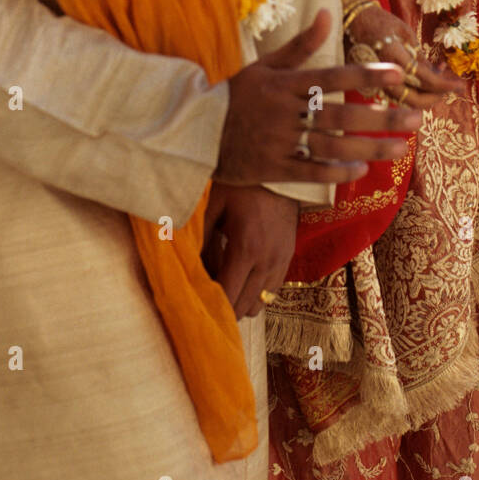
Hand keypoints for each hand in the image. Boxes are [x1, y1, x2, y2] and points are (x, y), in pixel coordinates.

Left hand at [202, 185, 297, 318]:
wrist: (278, 171)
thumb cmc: (241, 185)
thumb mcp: (215, 206)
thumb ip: (201, 240)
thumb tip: (190, 268)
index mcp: (246, 248)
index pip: (228, 294)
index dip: (212, 305)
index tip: (197, 303)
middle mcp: (267, 260)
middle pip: (244, 306)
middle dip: (225, 308)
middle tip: (207, 298)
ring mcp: (281, 260)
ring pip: (260, 303)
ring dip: (242, 302)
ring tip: (226, 288)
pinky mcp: (288, 256)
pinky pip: (273, 291)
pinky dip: (257, 293)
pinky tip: (243, 279)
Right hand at [215, 8, 420, 186]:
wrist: (196, 132)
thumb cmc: (236, 95)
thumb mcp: (264, 64)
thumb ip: (300, 45)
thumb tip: (328, 14)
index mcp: (285, 84)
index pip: (333, 77)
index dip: (366, 77)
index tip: (397, 75)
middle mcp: (285, 113)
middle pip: (340, 116)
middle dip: (381, 119)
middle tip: (416, 119)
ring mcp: (280, 143)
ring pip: (331, 148)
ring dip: (369, 148)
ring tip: (401, 148)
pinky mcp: (274, 168)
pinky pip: (310, 172)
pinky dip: (337, 172)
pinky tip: (362, 169)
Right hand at [347, 3, 465, 109]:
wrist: (348, 21)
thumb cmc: (378, 20)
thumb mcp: (404, 32)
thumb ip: (419, 56)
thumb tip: (437, 74)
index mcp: (393, 56)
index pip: (425, 80)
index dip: (446, 84)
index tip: (461, 84)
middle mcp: (382, 75)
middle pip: (415, 101)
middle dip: (436, 97)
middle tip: (449, 87)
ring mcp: (375, 83)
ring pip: (405, 102)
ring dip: (425, 95)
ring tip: (437, 76)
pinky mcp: (371, 85)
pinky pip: (396, 95)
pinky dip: (412, 91)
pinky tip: (421, 76)